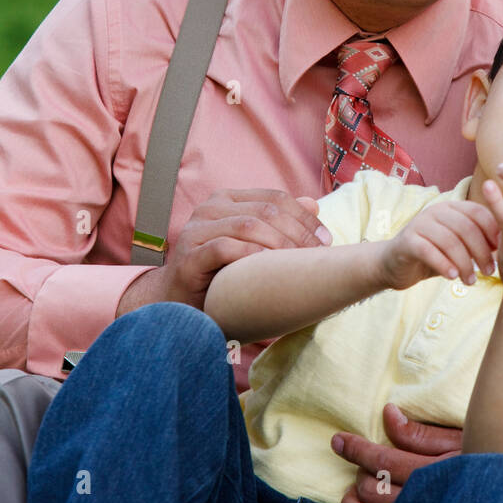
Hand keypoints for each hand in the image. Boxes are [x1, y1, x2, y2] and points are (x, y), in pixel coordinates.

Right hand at [117, 190, 329, 313]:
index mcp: (227, 199)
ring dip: (281, 245)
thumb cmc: (220, 275)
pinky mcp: (189, 255)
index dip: (304, 217)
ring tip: (301, 264)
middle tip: (319, 255)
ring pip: (249, 226)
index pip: (275, 198)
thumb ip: (277, 223)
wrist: (176, 304)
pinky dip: (252, 256)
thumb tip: (314, 204)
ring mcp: (196, 229)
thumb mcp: (252, 246)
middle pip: (266, 210)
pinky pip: (225, 248)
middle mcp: (210, 207)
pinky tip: (270, 270)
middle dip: (298, 232)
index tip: (327, 240)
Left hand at [333, 403, 462, 502]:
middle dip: (360, 470)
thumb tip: (388, 415)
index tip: (339, 439)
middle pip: (375, 487)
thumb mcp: (460, 440)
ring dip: (355, 499)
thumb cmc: (489, 463)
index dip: (357, 448)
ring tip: (353, 488)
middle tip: (359, 461)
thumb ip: (421, 434)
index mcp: (438, 473)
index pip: (385, 460)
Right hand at [379, 199, 498, 290]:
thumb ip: (476, 241)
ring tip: (470, 281)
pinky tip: (452, 277)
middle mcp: (435, 211)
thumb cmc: (433, 255)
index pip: (478, 212)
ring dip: (464, 263)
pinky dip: (444, 265)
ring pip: (449, 241)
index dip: (492, 231)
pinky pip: (429, 251)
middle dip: (481, 251)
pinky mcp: (407, 241)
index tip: (501, 252)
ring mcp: (419, 224)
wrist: (394, 264)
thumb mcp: (457, 245)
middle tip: (489, 271)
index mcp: (451, 208)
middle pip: (466, 227)